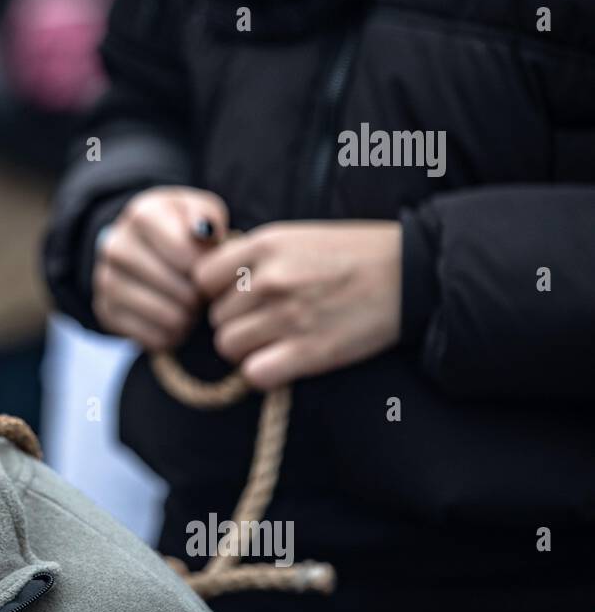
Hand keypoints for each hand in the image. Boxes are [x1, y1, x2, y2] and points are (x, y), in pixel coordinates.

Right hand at [92, 186, 228, 351]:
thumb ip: (208, 216)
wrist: (139, 245)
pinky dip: (172, 335)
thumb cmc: (180, 228)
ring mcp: (105, 279)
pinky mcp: (104, 309)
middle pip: (178, 289)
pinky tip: (176, 321)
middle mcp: (116, 244)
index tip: (210, 270)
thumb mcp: (199, 210)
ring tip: (192, 306)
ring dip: (188, 317)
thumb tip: (204, 232)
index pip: (185, 254)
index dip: (207, 270)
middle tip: (203, 293)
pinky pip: (153, 337)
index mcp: (142, 214)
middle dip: (199, 296)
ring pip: (167, 316)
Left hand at [192, 221, 401, 389]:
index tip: (238, 296)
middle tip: (268, 320)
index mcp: (264, 245)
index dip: (217, 292)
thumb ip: (251, 257)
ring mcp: (287, 316)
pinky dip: (264, 373)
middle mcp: (269, 279)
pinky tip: (283, 361)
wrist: (409, 273)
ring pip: (229, 347)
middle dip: (236, 322)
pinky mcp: (308, 352)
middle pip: (216, 317)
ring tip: (276, 340)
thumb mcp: (294, 237)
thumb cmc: (351, 254)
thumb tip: (210, 284)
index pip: (202, 279)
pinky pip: (255, 374)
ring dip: (247, 349)